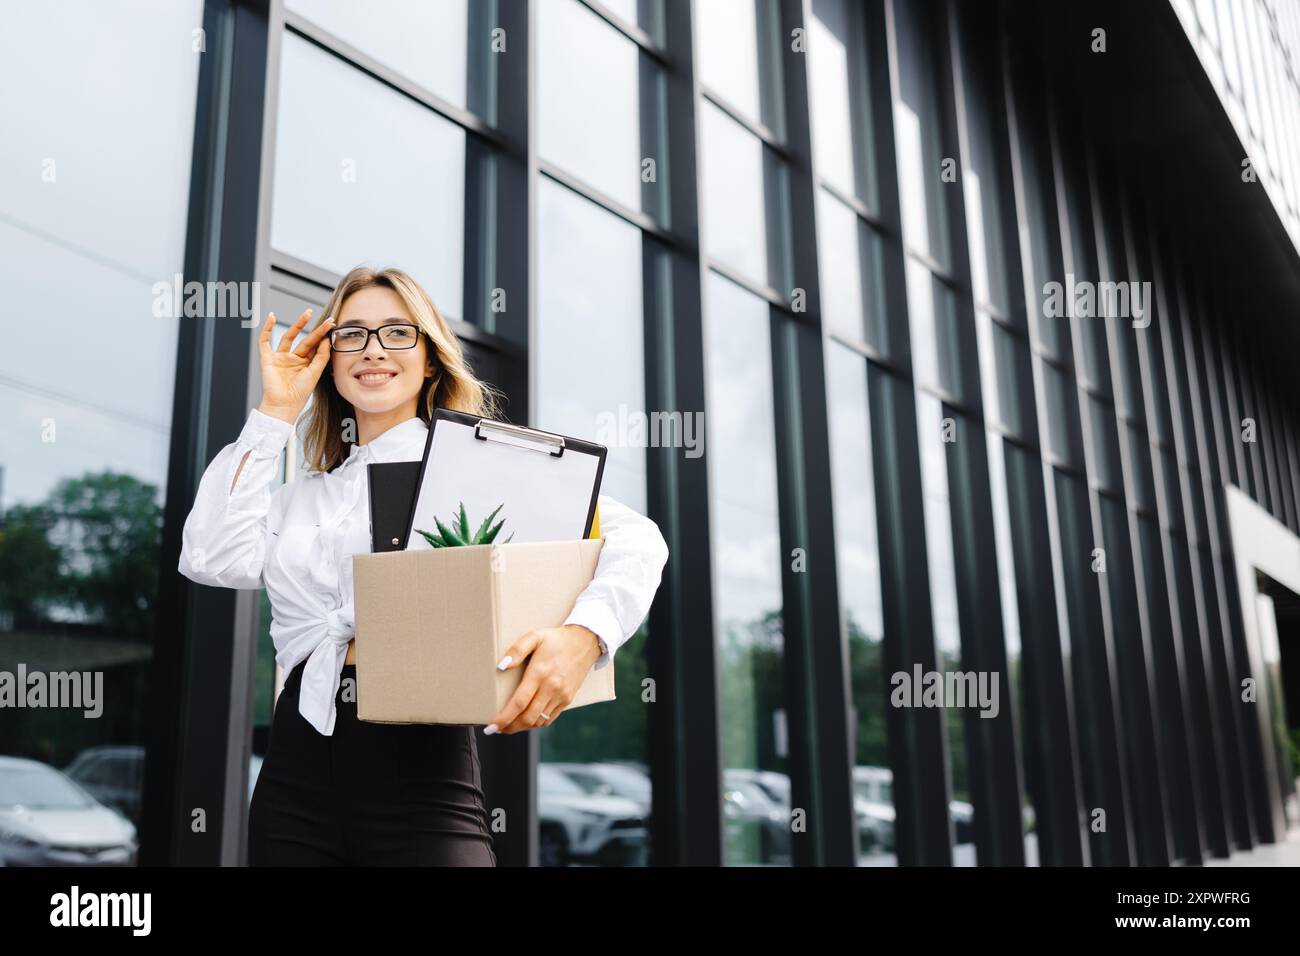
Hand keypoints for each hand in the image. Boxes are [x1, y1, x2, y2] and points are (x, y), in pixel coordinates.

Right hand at [256, 310, 335, 423]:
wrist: (284, 404)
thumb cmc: (300, 393)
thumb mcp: (315, 373)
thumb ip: (321, 356)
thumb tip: (326, 339)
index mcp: (306, 364)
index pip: (316, 346)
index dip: (323, 336)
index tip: (332, 325)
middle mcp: (293, 359)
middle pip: (305, 340)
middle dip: (316, 329)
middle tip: (327, 319)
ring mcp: (280, 358)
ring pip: (289, 337)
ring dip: (298, 325)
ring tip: (308, 313)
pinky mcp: (267, 358)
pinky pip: (264, 341)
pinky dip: (266, 328)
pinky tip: (272, 317)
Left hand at [484, 625, 603, 733]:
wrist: (585, 641)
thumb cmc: (556, 639)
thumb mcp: (535, 636)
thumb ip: (517, 650)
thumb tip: (501, 666)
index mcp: (540, 673)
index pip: (519, 703)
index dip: (503, 718)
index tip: (491, 726)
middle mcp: (551, 687)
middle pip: (527, 718)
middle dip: (509, 727)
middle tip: (494, 729)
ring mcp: (561, 695)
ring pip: (538, 722)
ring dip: (521, 727)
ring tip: (508, 726)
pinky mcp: (568, 699)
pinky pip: (549, 719)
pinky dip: (536, 724)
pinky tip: (526, 720)